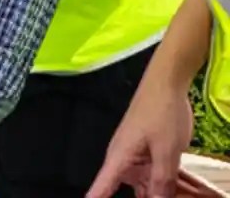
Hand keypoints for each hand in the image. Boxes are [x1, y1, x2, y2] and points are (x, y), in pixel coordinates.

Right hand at [87, 80, 198, 197]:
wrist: (166, 85)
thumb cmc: (161, 111)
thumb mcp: (167, 150)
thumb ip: (161, 179)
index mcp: (120, 155)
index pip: (103, 184)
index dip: (96, 196)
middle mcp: (122, 156)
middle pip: (124, 187)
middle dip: (143, 195)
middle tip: (161, 192)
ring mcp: (133, 152)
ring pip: (140, 180)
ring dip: (154, 188)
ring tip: (172, 187)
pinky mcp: (144, 149)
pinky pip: (148, 171)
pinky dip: (159, 179)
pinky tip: (174, 182)